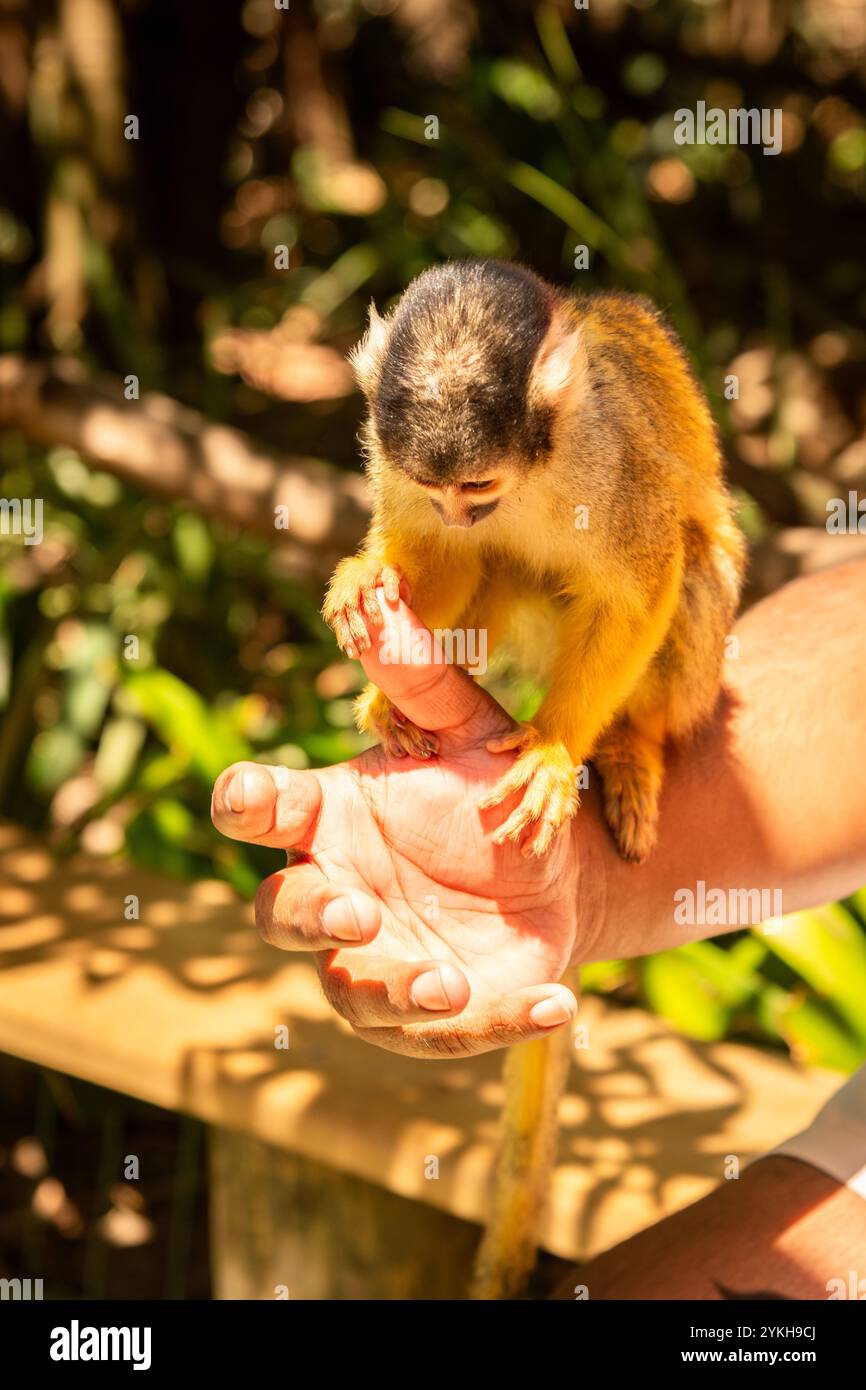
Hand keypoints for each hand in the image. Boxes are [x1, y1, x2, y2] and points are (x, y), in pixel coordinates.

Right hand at [212, 591, 584, 1057]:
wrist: (558, 859)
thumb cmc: (486, 786)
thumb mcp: (467, 727)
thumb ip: (421, 677)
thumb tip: (382, 597)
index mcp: (331, 817)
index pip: (261, 811)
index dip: (246, 804)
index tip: (251, 798)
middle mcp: (339, 890)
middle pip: (282, 912)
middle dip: (308, 912)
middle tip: (356, 905)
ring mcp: (382, 958)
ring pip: (353, 990)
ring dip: (391, 990)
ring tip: (446, 982)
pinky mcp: (440, 1012)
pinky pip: (454, 1033)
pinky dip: (501, 1022)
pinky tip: (556, 1003)